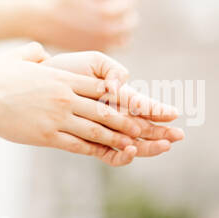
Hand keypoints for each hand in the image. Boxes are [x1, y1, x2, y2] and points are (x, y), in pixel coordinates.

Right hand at [0, 49, 144, 164]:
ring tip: (136, 144)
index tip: (137, 103)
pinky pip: (77, 144)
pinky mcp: (47, 134)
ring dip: (118, 137)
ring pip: (96, 128)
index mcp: (61, 77)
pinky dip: (96, 149)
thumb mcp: (19, 56)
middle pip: (105, 109)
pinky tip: (108, 153)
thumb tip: (41, 52)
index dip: (121, 96)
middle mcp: (65, 96)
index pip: (99, 87)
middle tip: (148, 128)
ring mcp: (57, 116)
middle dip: (129, 119)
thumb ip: (34, 53)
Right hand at [31, 0, 137, 51]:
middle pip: (132, 19)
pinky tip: (96, 28)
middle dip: (123, 9)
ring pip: (126, 36)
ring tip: (103, 17)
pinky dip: (110, 38)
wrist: (38, 18)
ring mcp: (101, 44)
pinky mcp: (94, 51)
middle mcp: (108, 31)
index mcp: (107, 11)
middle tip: (105, 4)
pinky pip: (113, 46)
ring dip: (120, 26)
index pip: (130, 0)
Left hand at [41, 50, 185, 156]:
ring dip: (149, 147)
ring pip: (132, 145)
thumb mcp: (93, 62)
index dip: (159, 111)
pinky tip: (131, 149)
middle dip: (162, 133)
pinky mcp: (89, 144)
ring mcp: (103, 132)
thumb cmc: (68, 69)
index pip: (143, 107)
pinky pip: (109, 155)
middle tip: (178, 137)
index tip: (174, 113)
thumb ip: (112, 70)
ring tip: (163, 146)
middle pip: (143, 129)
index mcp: (119, 97)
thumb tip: (120, 87)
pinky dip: (122, 155)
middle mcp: (114, 117)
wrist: (40, 82)